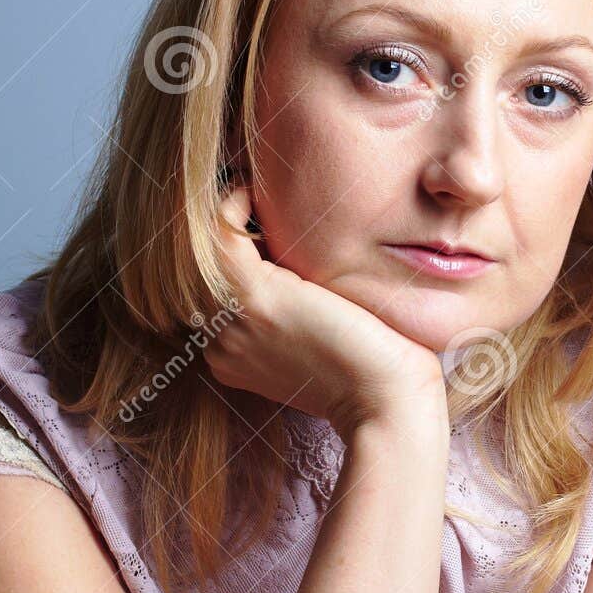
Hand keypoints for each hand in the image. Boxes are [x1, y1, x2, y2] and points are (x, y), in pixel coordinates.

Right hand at [204, 185, 447, 440]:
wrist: (384, 402)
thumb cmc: (373, 378)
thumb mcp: (320, 349)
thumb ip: (296, 320)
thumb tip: (302, 279)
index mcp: (233, 359)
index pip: (221, 291)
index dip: (241, 253)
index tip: (265, 225)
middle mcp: (222, 343)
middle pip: (211, 269)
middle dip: (231, 231)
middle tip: (258, 198)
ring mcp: (232, 321)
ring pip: (208, 249)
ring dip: (228, 214)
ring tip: (256, 191)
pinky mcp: (254, 296)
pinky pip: (220, 231)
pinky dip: (234, 203)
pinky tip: (255, 190)